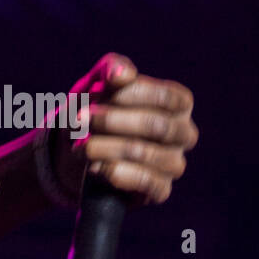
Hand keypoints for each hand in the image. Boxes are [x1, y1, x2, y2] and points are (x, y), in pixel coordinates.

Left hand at [51, 52, 198, 205]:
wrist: (75, 147)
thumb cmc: (94, 107)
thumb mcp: (97, 82)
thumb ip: (111, 69)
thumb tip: (122, 74)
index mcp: (177, 103)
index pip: (167, 97)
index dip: (131, 95)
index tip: (98, 93)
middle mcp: (183, 133)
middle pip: (159, 126)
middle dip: (112, 121)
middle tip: (79, 120)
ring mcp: (174, 163)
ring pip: (146, 154)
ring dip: (105, 148)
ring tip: (80, 146)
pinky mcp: (161, 190)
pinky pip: (147, 183)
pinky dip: (114, 172)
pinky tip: (94, 166)